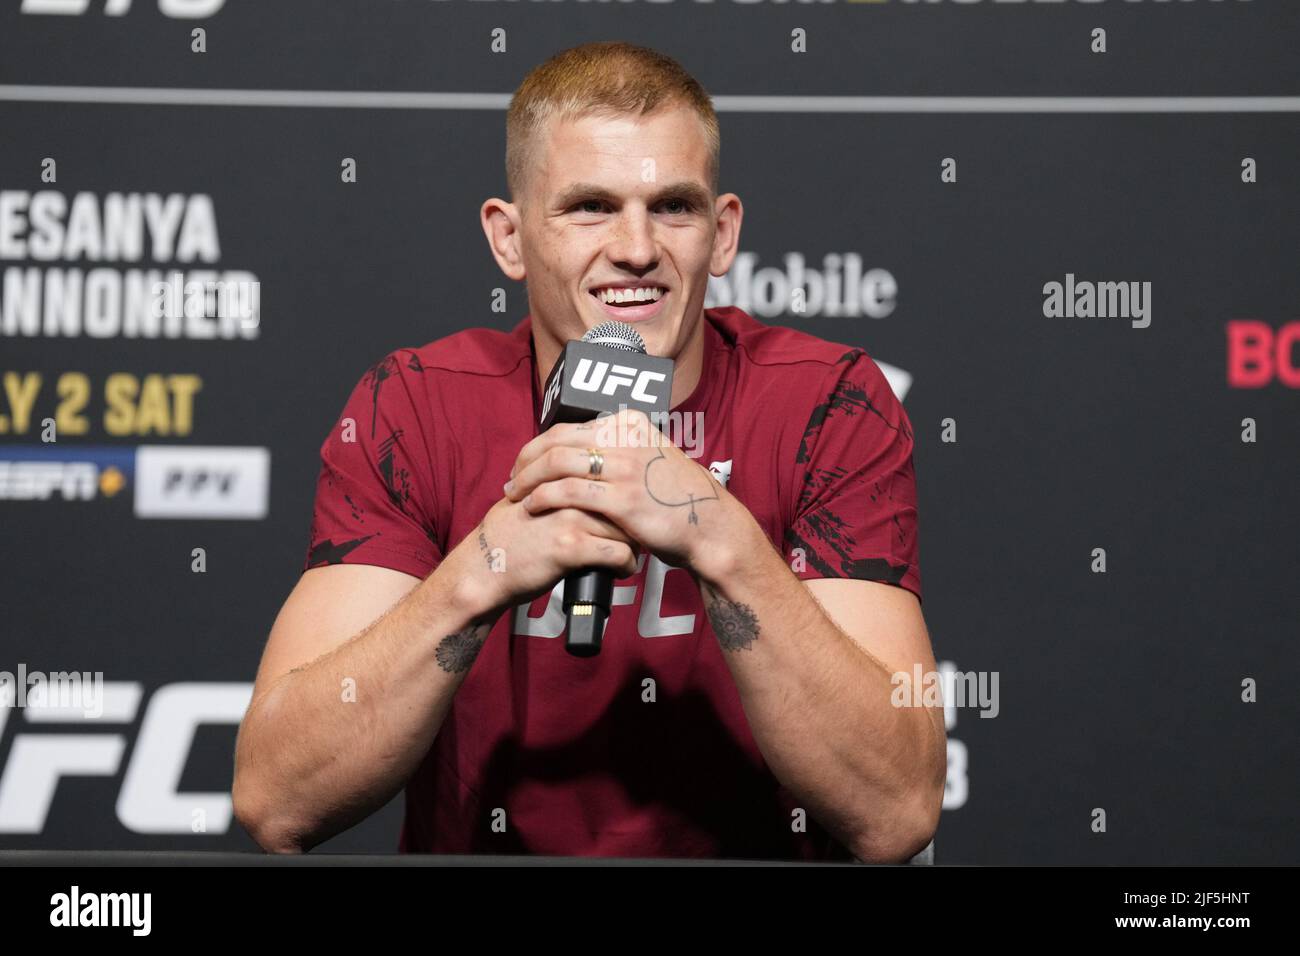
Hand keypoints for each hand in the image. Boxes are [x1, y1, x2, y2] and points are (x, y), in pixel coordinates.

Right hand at [452, 493, 640, 616]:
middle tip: (640, 532)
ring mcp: (570, 518)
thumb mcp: (529, 496)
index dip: (627, 491)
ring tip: (633, 553)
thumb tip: (587, 483)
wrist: (482, 567)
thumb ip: (556, 484)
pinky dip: (626, 565)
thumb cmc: (506, 536)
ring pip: (625, 525)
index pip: (609, 472)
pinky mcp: (570, 547)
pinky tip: (622, 570)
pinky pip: (617, 554)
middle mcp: (567, 490)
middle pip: (622, 497)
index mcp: (559, 475)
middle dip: (635, 517)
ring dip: (635, 543)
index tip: (635, 507)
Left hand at [502, 407, 743, 577]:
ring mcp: (624, 467)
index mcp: (629, 424)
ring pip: (556, 463)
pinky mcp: (622, 498)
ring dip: (528, 480)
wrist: (709, 525)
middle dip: (526, 462)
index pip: (569, 428)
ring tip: (515, 496)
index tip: (525, 465)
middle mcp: (625, 438)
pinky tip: (532, 507)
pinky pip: (568, 491)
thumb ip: (620, 451)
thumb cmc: (678, 498)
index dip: (538, 447)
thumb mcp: (652, 458)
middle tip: (512, 480)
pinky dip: (543, 497)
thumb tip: (582, 454)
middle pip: (556, 441)